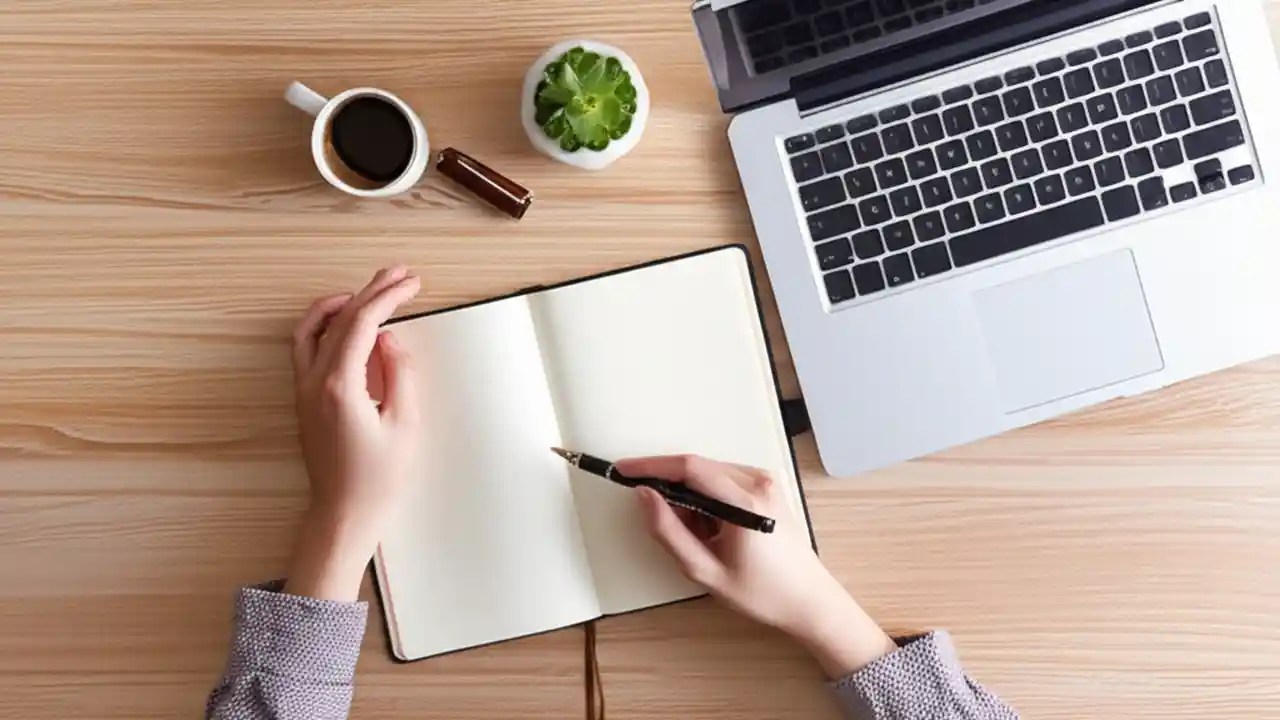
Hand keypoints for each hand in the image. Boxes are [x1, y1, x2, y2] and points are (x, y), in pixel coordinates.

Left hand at [284, 266, 421, 601]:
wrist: (343, 515)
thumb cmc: (376, 481)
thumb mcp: (405, 425)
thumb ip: (400, 375)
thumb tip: (390, 340)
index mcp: (340, 386)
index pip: (362, 323)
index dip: (388, 296)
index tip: (411, 283)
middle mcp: (314, 383)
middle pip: (339, 319)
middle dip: (371, 292)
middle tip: (399, 275)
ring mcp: (304, 391)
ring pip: (312, 328)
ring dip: (341, 304)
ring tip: (368, 291)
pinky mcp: (305, 400)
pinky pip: (307, 348)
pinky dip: (326, 326)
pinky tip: (347, 325)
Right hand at [620, 455, 896, 677]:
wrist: (809, 600)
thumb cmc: (764, 593)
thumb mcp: (706, 571)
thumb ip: (669, 532)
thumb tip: (645, 497)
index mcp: (746, 502)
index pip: (688, 467)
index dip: (650, 466)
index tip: (623, 470)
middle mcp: (759, 482)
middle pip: (697, 468)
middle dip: (670, 490)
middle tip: (664, 524)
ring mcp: (766, 482)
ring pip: (708, 474)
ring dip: (690, 498)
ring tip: (699, 539)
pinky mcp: (767, 487)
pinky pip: (723, 481)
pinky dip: (708, 500)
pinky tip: (714, 532)